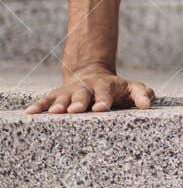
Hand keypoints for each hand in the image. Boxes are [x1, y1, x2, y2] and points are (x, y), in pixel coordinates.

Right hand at [25, 68, 154, 114]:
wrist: (92, 74)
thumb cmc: (116, 89)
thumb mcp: (132, 88)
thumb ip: (142, 94)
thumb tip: (147, 104)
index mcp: (106, 86)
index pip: (106, 93)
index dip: (103, 101)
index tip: (101, 109)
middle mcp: (87, 88)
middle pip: (82, 95)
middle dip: (79, 102)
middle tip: (75, 110)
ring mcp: (71, 91)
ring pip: (63, 97)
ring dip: (59, 105)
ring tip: (54, 112)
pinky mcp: (57, 95)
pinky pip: (46, 100)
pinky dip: (39, 105)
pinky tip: (30, 113)